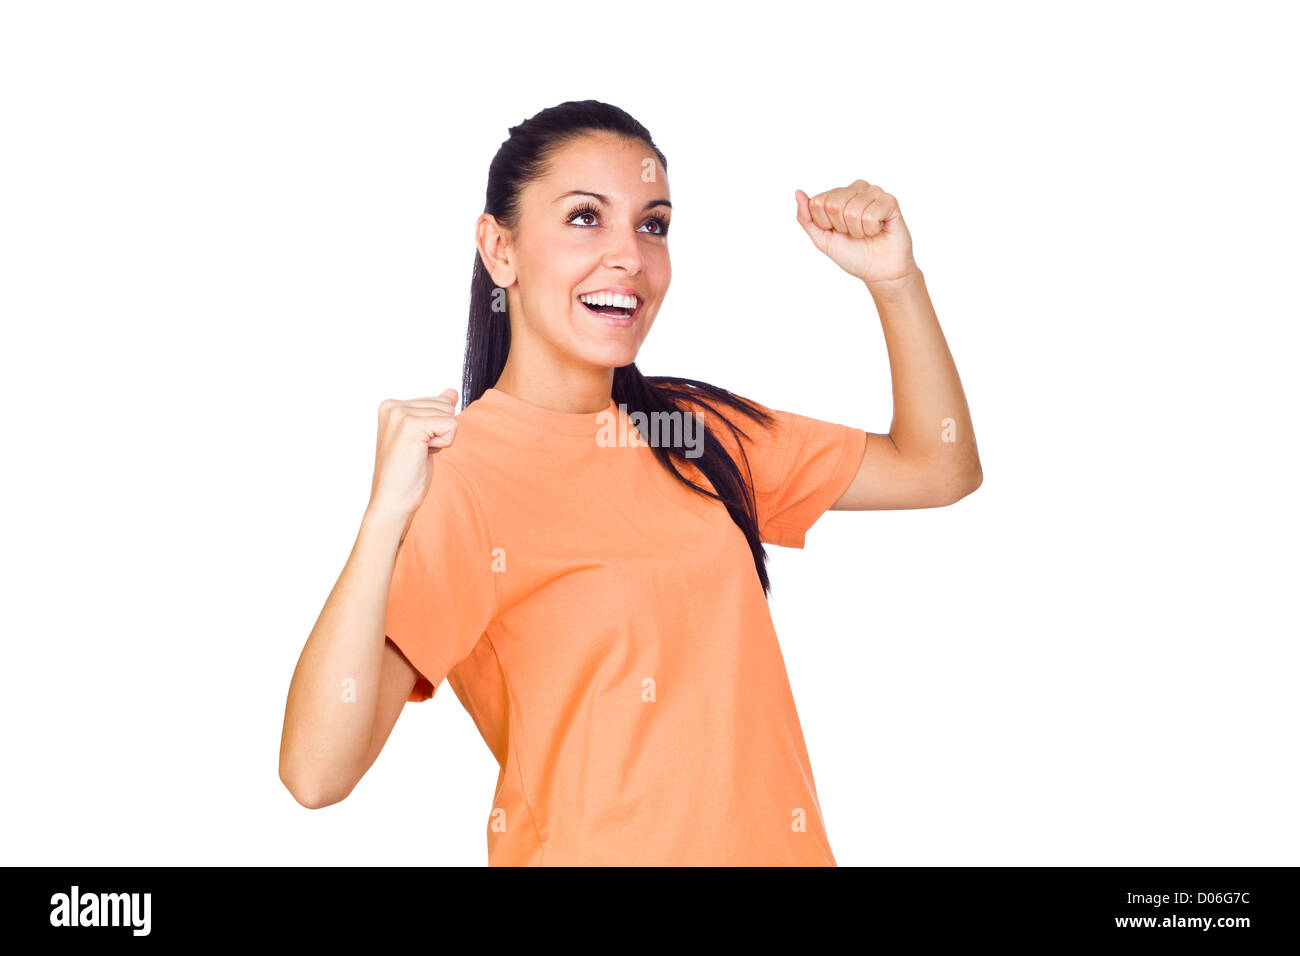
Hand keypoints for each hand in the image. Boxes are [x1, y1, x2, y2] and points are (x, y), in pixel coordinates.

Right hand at [368, 387, 459, 521]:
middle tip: (418, 451)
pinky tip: (423, 454)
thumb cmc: (406, 473)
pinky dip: (444, 444)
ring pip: (450, 415)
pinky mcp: (412, 425)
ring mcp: (400, 414)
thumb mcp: (424, 436)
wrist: (393, 500)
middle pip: (445, 405)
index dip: (436, 427)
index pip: (439, 401)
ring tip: (419, 452)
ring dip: (441, 438)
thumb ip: (435, 411)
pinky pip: (451, 425)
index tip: (416, 444)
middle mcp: (393, 405)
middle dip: (440, 431)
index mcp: (391, 405)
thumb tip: (453, 392)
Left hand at [795, 180, 917, 288]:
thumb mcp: (822, 239)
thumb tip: (798, 193)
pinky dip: (872, 229)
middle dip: (841, 227)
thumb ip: (807, 218)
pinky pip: (871, 213)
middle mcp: (856, 188)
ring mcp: (874, 193)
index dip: (825, 224)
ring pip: (852, 210)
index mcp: (837, 195)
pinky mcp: (890, 201)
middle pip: (833, 204)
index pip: (817, 202)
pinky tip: (879, 229)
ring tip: (866, 233)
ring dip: (858, 230)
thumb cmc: (853, 254)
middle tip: (853, 234)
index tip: (837, 232)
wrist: (878, 271)